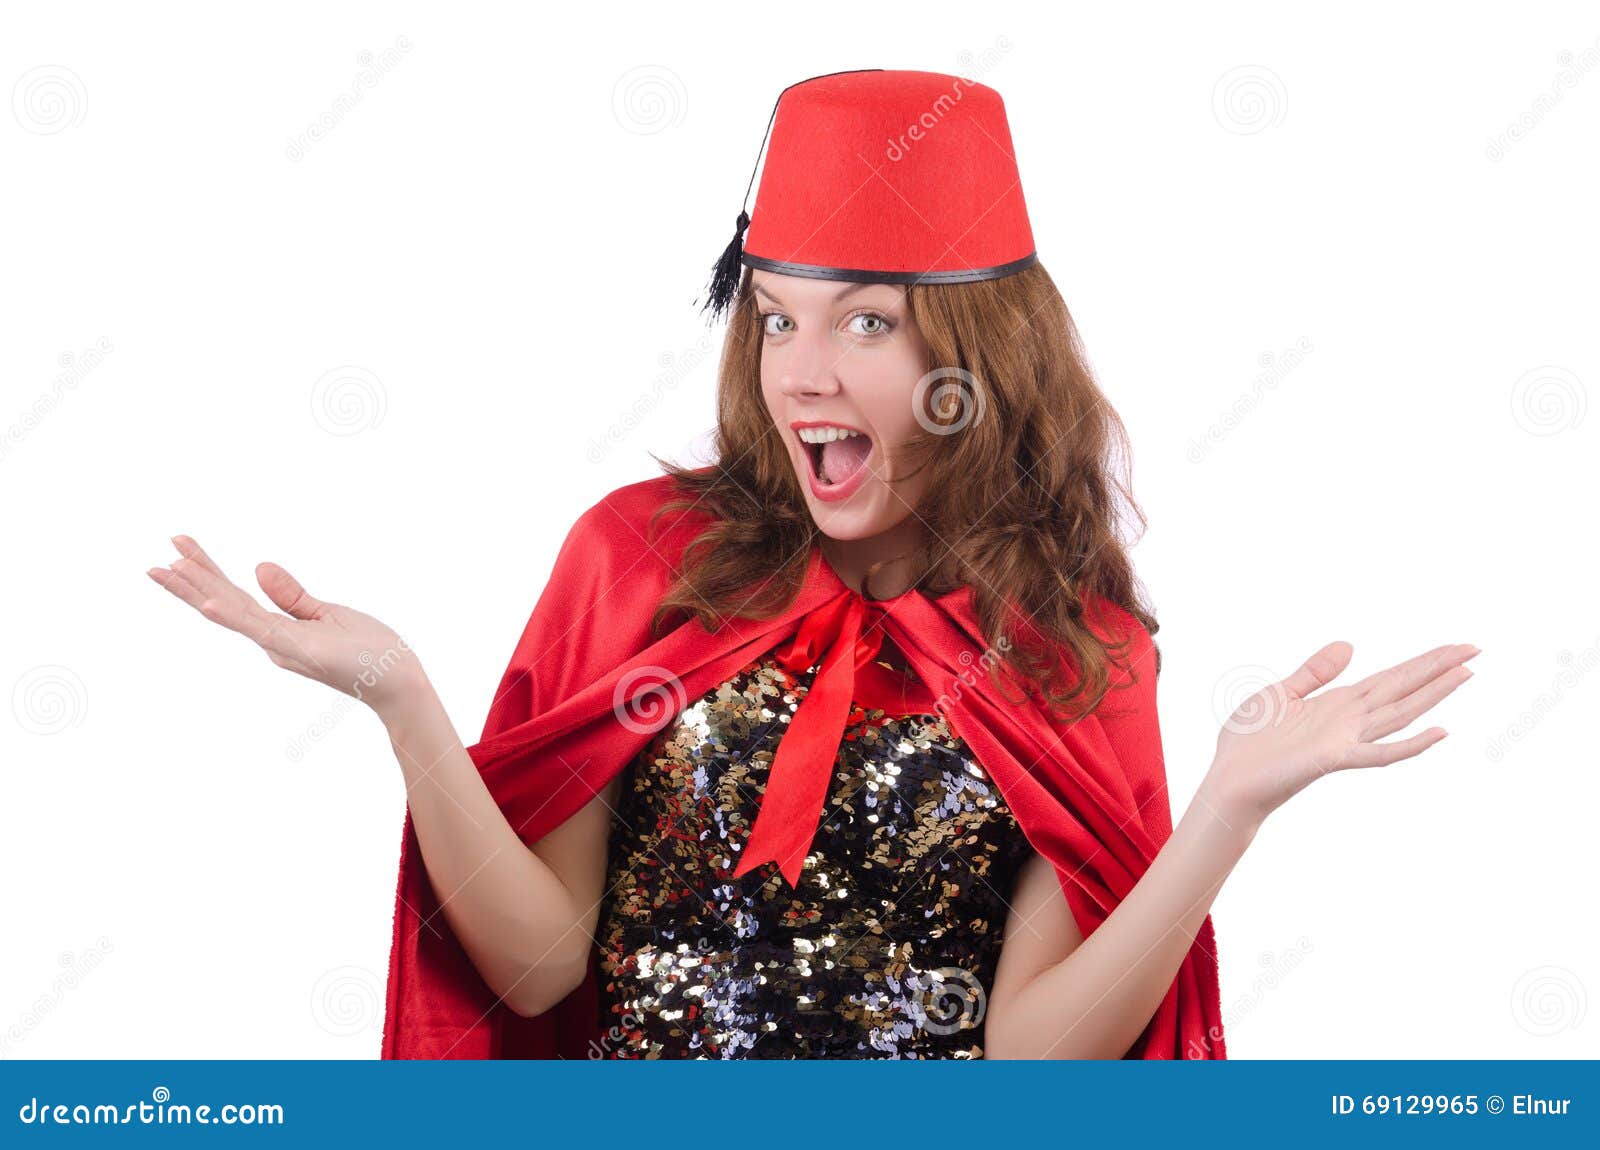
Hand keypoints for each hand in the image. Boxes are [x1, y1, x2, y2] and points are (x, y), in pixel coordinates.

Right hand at [147, 535, 427, 716]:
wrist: (398, 681)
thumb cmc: (369, 651)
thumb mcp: (327, 613)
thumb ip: (291, 595)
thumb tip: (258, 566)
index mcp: (277, 631)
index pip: (233, 596)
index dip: (206, 571)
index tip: (181, 545)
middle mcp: (272, 641)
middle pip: (224, 603)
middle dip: (191, 579)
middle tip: (155, 559)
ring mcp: (283, 647)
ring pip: (233, 613)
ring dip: (198, 592)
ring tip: (165, 572)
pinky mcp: (300, 650)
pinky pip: (261, 630)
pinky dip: (234, 617)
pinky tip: (208, 602)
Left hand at [1200, 640, 1479, 829]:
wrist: (1228, 779)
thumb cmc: (1250, 742)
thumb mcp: (1281, 692)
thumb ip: (1315, 671)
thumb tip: (1350, 645)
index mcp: (1339, 703)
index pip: (1391, 678)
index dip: (1423, 662)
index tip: (1456, 646)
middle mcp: (1349, 720)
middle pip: (1403, 689)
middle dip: (1438, 669)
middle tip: (1476, 648)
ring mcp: (1345, 740)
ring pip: (1400, 714)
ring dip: (1433, 695)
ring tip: (1466, 674)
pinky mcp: (1333, 759)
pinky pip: (1378, 754)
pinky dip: (1409, 746)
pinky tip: (1439, 733)